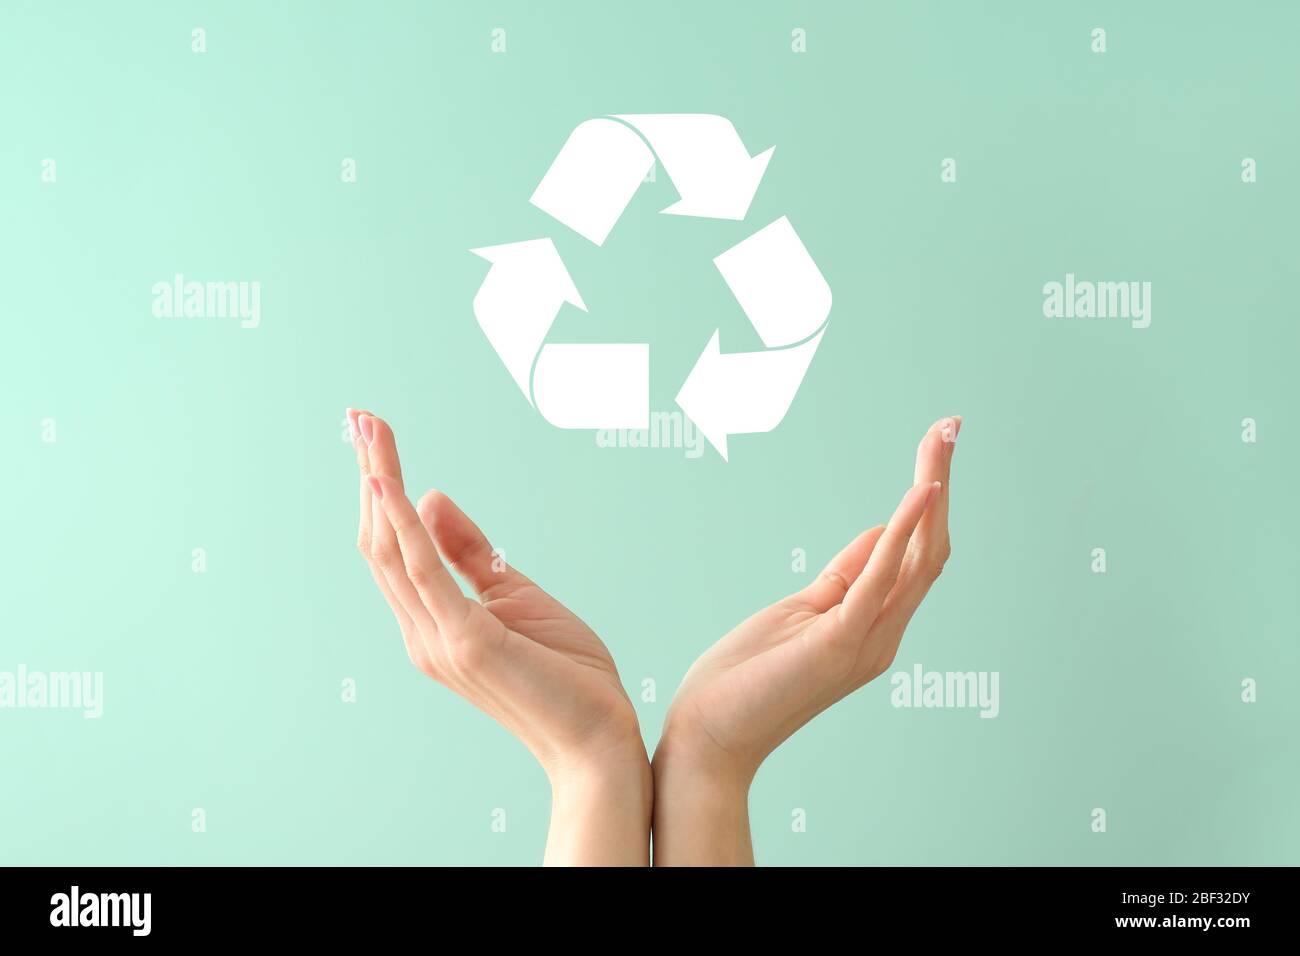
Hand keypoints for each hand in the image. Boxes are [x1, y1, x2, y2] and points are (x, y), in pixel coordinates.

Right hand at [349, 409, 650, 865]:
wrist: (598, 740)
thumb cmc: (566, 674)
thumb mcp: (516, 596)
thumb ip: (469, 553)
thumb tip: (428, 497)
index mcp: (433, 624)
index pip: (393, 549)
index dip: (379, 490)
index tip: (372, 436)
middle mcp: (423, 633)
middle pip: (380, 543)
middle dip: (369, 475)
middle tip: (358, 417)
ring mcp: (439, 640)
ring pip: (392, 551)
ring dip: (378, 484)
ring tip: (367, 431)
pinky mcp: (466, 643)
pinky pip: (425, 574)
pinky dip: (404, 527)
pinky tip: (391, 484)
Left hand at [652, 416, 959, 864]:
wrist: (710, 739)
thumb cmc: (745, 679)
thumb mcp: (800, 612)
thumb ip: (843, 577)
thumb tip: (879, 534)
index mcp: (872, 626)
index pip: (913, 556)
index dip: (926, 500)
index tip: (932, 447)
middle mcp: (883, 634)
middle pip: (928, 550)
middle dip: (939, 483)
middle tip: (951, 426)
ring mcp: (866, 641)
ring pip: (917, 558)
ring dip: (930, 492)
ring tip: (943, 439)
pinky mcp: (839, 642)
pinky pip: (881, 579)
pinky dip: (902, 533)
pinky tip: (920, 491)